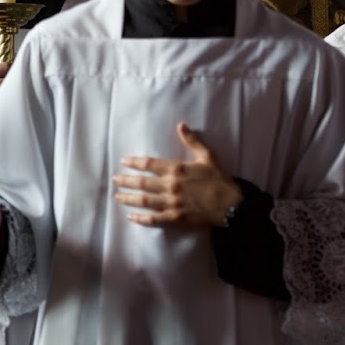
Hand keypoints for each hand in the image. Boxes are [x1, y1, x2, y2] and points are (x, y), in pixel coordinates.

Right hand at [0, 46, 9, 129]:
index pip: (6, 66)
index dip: (11, 68)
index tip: (12, 70)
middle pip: (10, 78)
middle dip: (13, 80)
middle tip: (12, 82)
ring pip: (10, 90)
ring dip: (11, 90)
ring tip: (8, 92)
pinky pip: (7, 101)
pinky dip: (9, 100)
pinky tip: (6, 100)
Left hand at [114, 123, 241, 227]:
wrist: (230, 205)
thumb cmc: (219, 179)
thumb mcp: (208, 156)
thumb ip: (193, 141)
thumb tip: (181, 125)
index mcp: (177, 169)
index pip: (150, 164)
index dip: (135, 163)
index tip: (124, 161)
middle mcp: (170, 186)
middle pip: (142, 183)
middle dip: (126, 181)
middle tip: (115, 180)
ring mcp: (171, 203)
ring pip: (144, 201)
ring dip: (128, 198)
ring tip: (117, 197)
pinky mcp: (175, 218)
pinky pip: (153, 219)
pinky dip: (141, 219)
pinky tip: (131, 217)